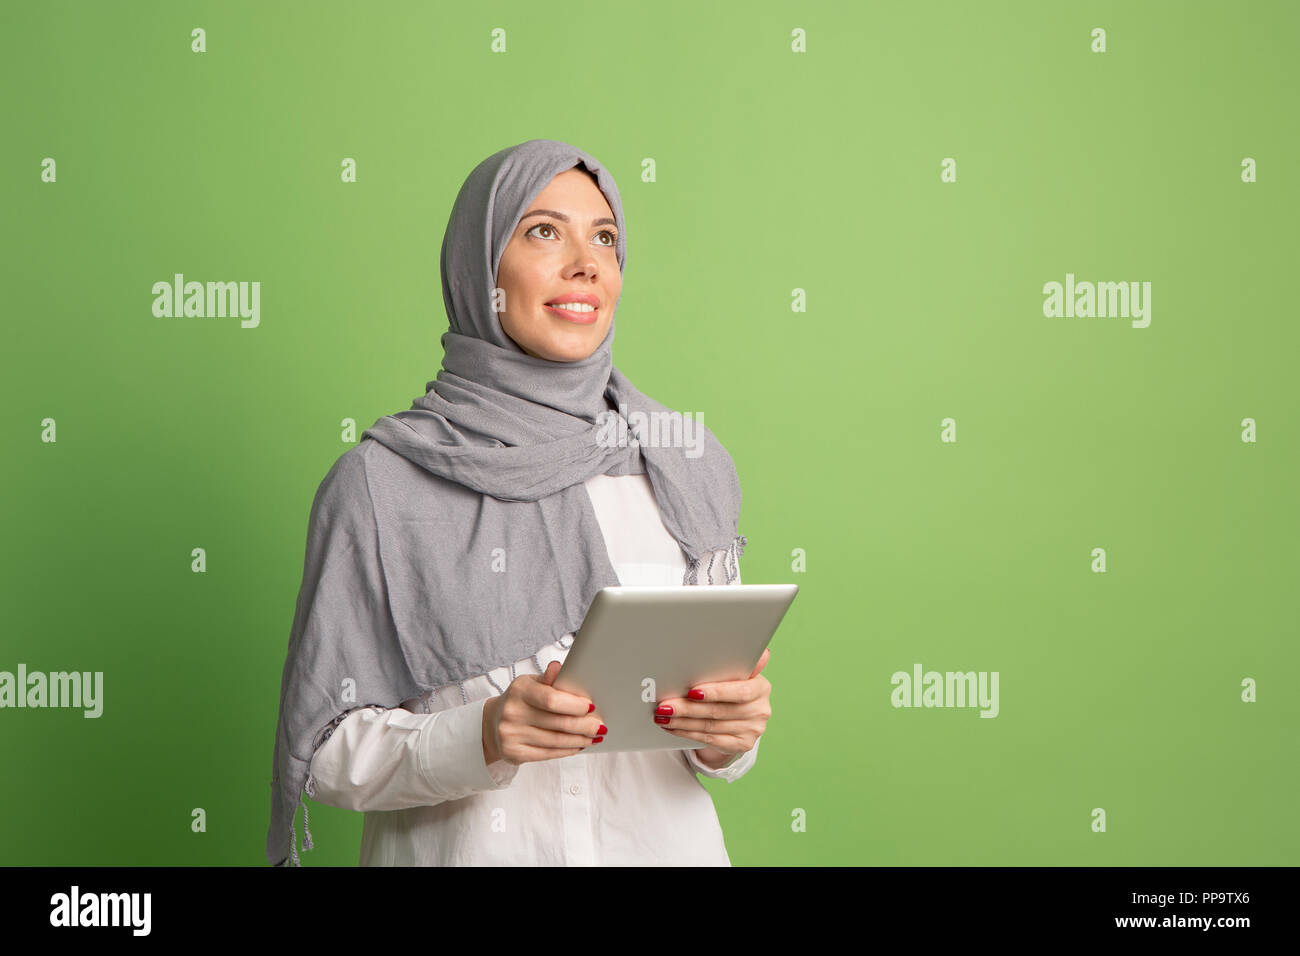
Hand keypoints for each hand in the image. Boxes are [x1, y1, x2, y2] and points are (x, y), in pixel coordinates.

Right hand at [482, 660, 606, 765]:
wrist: (493, 723)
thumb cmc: (521, 700)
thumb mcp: (532, 683)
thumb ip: (549, 679)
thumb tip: (559, 667)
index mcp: (519, 690)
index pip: (552, 699)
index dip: (575, 705)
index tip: (592, 707)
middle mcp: (512, 713)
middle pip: (558, 723)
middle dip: (585, 726)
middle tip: (601, 726)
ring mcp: (511, 735)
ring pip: (556, 741)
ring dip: (580, 740)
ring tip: (594, 737)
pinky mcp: (514, 753)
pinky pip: (548, 754)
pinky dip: (568, 750)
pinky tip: (579, 745)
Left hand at [654, 648, 771, 768]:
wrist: (739, 717)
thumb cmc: (731, 688)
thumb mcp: (734, 673)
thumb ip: (733, 662)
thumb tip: (738, 643)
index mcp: (761, 687)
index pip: (740, 691)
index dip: (716, 692)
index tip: (692, 691)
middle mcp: (760, 710)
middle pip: (719, 711)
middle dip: (688, 708)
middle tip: (665, 705)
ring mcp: (753, 730)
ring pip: (711, 727)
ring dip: (683, 722)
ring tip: (663, 716)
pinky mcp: (742, 745)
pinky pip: (710, 740)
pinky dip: (687, 733)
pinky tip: (673, 727)